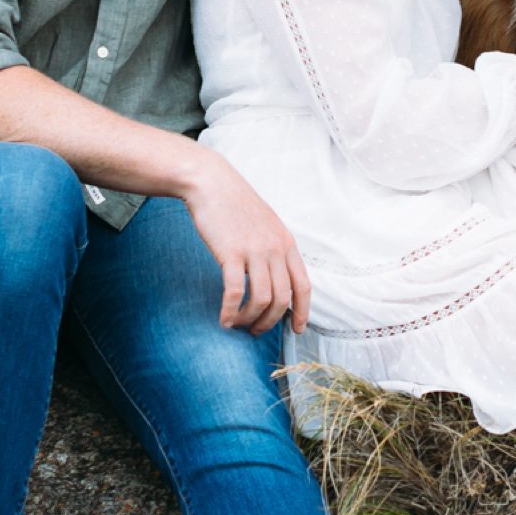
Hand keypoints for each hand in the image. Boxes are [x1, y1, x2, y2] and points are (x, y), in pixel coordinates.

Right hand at [179, 151, 311, 335]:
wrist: (212, 183)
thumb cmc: (236, 204)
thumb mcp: (266, 224)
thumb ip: (274, 248)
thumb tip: (276, 276)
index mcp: (287, 243)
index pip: (303, 285)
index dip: (302, 311)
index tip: (297, 329)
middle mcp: (275, 249)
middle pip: (282, 299)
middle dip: (270, 322)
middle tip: (256, 331)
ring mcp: (254, 251)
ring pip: (262, 300)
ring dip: (250, 319)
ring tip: (238, 324)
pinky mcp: (231, 253)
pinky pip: (235, 292)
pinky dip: (231, 311)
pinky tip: (224, 319)